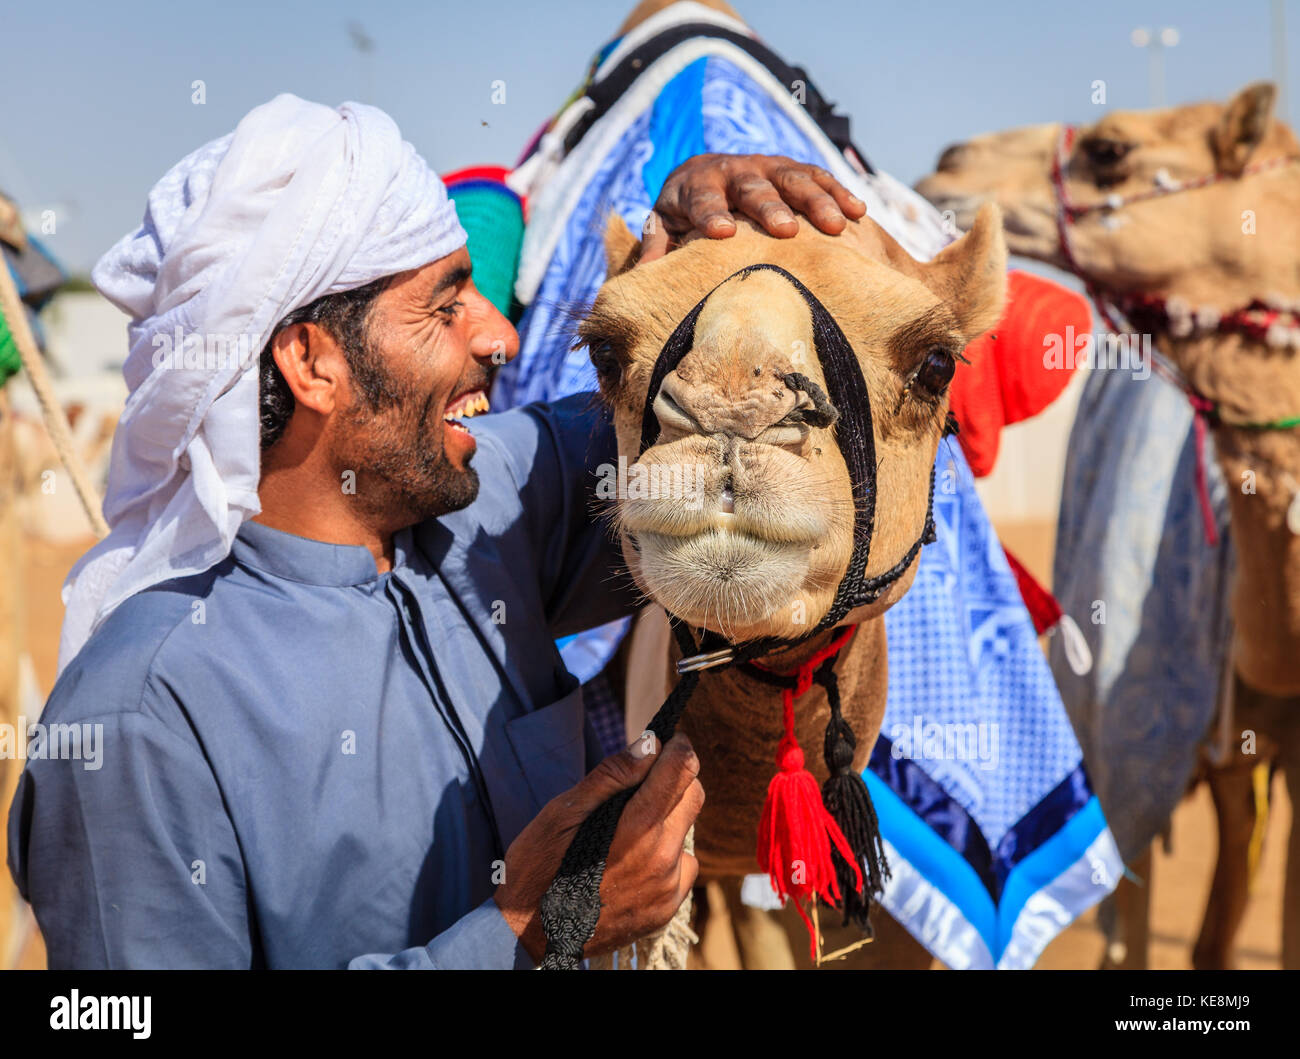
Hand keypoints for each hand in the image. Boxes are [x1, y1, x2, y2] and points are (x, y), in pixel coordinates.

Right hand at [494, 733, 703, 961]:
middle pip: (694, 797)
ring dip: (669, 818)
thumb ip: (610, 777)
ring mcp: (668, 890)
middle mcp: (662, 861)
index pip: (682, 771)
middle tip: (643, 779)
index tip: (668, 740)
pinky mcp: (666, 910)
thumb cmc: (537, 870)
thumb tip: (649, 745)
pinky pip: (682, 867)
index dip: (677, 747)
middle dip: (675, 778)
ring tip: (628, 826)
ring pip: (688, 831)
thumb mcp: (562, 814)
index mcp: (637, 832)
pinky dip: (666, 854)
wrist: (528, 936)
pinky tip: (633, 859)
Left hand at [641, 153, 867, 261]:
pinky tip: (858, 212)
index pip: (702, 199)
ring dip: (816, 200)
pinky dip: (838, 192)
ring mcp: (767, 166)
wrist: (704, 173)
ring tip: (836, 226)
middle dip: (770, 207)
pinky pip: (819, 176)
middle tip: (786, 230)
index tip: (724, 233)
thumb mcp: (665, 225)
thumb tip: (645, 276)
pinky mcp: (792, 168)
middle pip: (753, 187)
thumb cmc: (684, 212)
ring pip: (793, 179)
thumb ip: (657, 246)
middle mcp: (734, 171)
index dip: (712, 214)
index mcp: (697, 186)